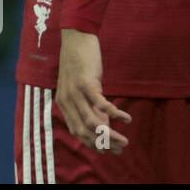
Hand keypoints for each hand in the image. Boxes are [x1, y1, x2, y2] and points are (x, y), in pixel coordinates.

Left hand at [55, 28, 131, 154]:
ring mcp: (75, 92)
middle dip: (102, 144)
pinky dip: (114, 114)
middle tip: (119, 150)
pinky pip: (101, 104)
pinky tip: (126, 119)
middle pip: (84, 130)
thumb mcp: (81, 88)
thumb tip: (104, 127)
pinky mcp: (86, 83)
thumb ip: (90, 107)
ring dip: (110, 135)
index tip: (106, 151)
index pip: (76, 131)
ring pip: (93, 122)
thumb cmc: (80, 64)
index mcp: (63, 103)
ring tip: (124, 141)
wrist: (76, 39)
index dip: (92, 143)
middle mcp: (66, 100)